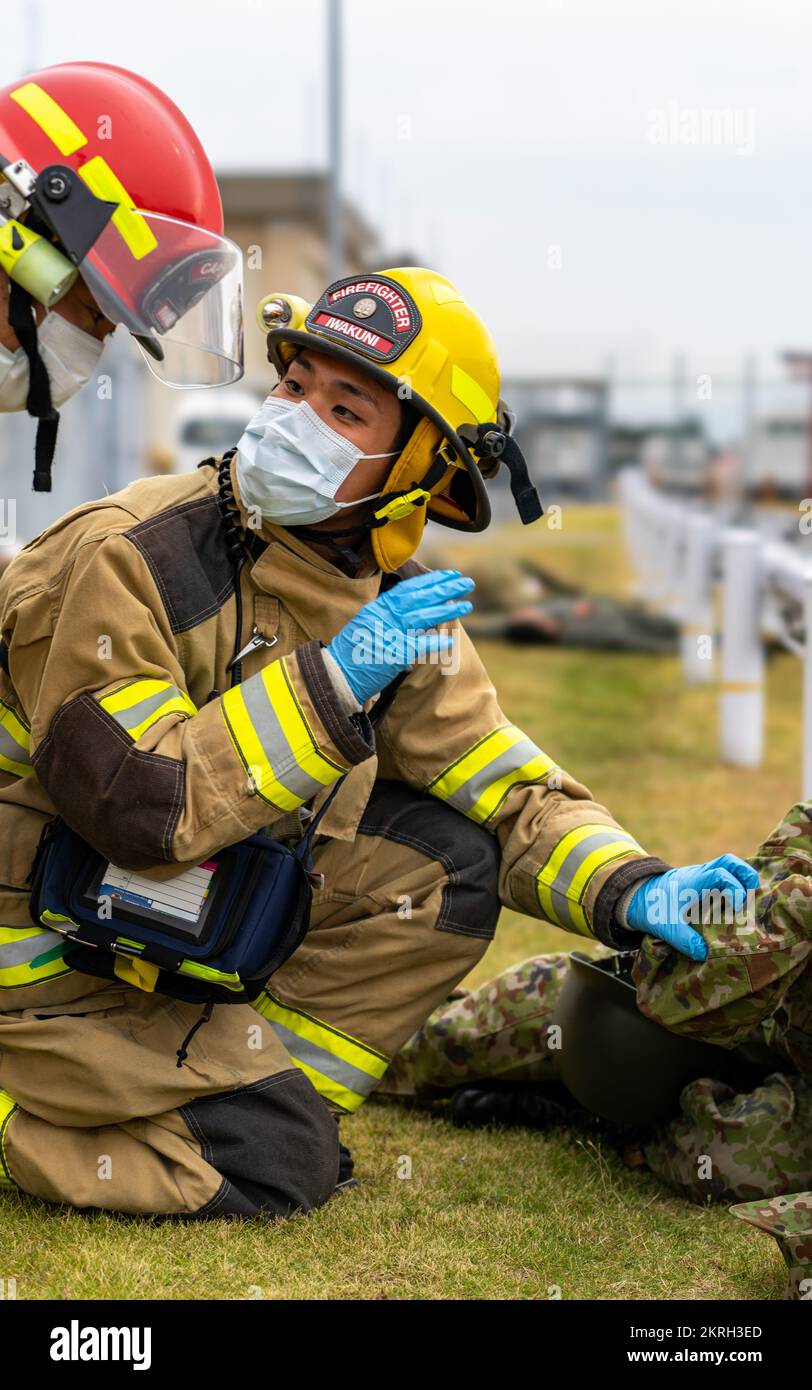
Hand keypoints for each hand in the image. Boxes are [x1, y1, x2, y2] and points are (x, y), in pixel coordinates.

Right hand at [327, 569, 473, 702]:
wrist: (337, 675)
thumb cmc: (352, 653)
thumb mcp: (367, 625)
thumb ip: (388, 617)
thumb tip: (412, 611)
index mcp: (378, 608)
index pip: (409, 589)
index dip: (431, 581)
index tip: (449, 575)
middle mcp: (384, 616)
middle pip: (419, 597)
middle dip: (445, 588)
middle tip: (466, 582)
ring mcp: (389, 634)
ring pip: (423, 616)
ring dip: (447, 609)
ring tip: (467, 604)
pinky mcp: (394, 655)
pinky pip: (420, 646)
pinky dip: (435, 643)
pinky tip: (450, 639)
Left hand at [625, 854, 759, 960]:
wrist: (640, 895)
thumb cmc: (655, 908)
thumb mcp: (667, 926)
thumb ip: (684, 940)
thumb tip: (704, 953)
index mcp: (694, 882)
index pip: (720, 874)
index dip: (734, 888)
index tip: (737, 908)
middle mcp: (701, 874)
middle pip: (729, 861)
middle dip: (746, 875)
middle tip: (753, 895)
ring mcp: (703, 875)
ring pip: (729, 865)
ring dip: (743, 879)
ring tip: (750, 901)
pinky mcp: (705, 881)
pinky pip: (725, 874)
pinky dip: (737, 884)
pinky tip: (740, 904)